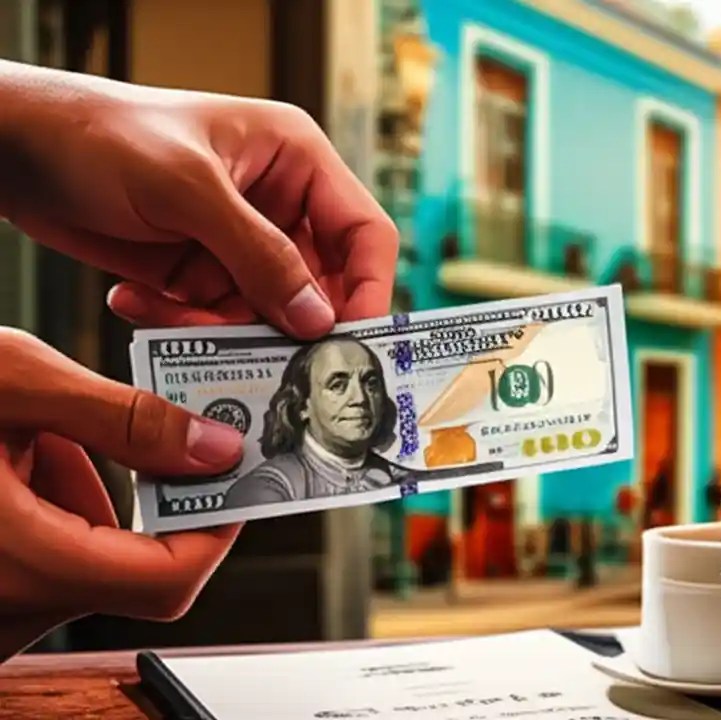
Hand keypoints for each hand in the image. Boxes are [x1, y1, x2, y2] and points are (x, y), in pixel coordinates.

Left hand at [0, 60, 397, 337]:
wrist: (15, 148)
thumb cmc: (100, 135)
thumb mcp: (188, 188)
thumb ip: (260, 255)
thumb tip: (318, 319)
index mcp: (295, 161)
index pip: (364, 232)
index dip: (369, 287)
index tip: (355, 339)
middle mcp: (277, 204)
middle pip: (320, 285)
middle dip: (289, 322)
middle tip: (267, 359)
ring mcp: (236, 242)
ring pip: (265, 314)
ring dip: (221, 329)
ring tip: (169, 313)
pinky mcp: (197, 272)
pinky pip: (214, 320)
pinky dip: (180, 325)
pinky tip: (135, 300)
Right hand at [0, 329, 242, 660]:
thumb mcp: (11, 383)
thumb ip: (122, 419)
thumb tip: (218, 449)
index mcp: (18, 563)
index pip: (168, 581)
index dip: (218, 526)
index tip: (232, 471)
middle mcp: (2, 609)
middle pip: (133, 569)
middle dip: (149, 496)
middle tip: (151, 429)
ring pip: (89, 559)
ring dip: (91, 494)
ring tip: (38, 436)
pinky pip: (46, 562)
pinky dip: (52, 508)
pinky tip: (12, 460)